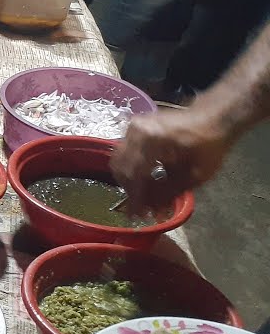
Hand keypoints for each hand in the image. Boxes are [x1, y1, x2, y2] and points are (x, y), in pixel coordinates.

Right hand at [109, 107, 232, 214]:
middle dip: (130, 190)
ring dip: (128, 179)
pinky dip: (131, 167)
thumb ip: (169, 192)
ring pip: (119, 160)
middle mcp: (137, 131)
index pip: (134, 175)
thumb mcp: (195, 174)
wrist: (214, 117)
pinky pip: (124, 151)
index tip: (137, 216)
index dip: (136, 199)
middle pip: (122, 168)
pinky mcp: (135, 127)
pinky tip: (143, 178)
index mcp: (152, 141)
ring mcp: (133, 127)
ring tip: (141, 194)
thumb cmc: (210, 145)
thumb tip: (151, 210)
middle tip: (140, 207)